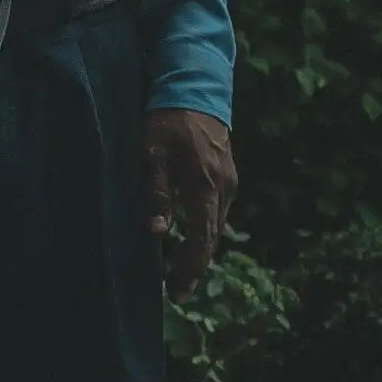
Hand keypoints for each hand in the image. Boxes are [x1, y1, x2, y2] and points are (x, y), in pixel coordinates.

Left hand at [146, 109, 238, 296]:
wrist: (196, 88)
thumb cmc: (167, 119)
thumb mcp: (152, 153)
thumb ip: (156, 192)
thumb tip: (157, 233)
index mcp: (205, 184)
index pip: (202, 238)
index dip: (190, 268)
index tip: (176, 292)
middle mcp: (224, 188)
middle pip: (212, 238)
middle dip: (195, 267)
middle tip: (177, 293)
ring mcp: (229, 182)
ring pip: (216, 226)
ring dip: (200, 250)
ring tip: (180, 273)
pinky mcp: (228, 175)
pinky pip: (217, 211)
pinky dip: (205, 230)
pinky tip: (191, 238)